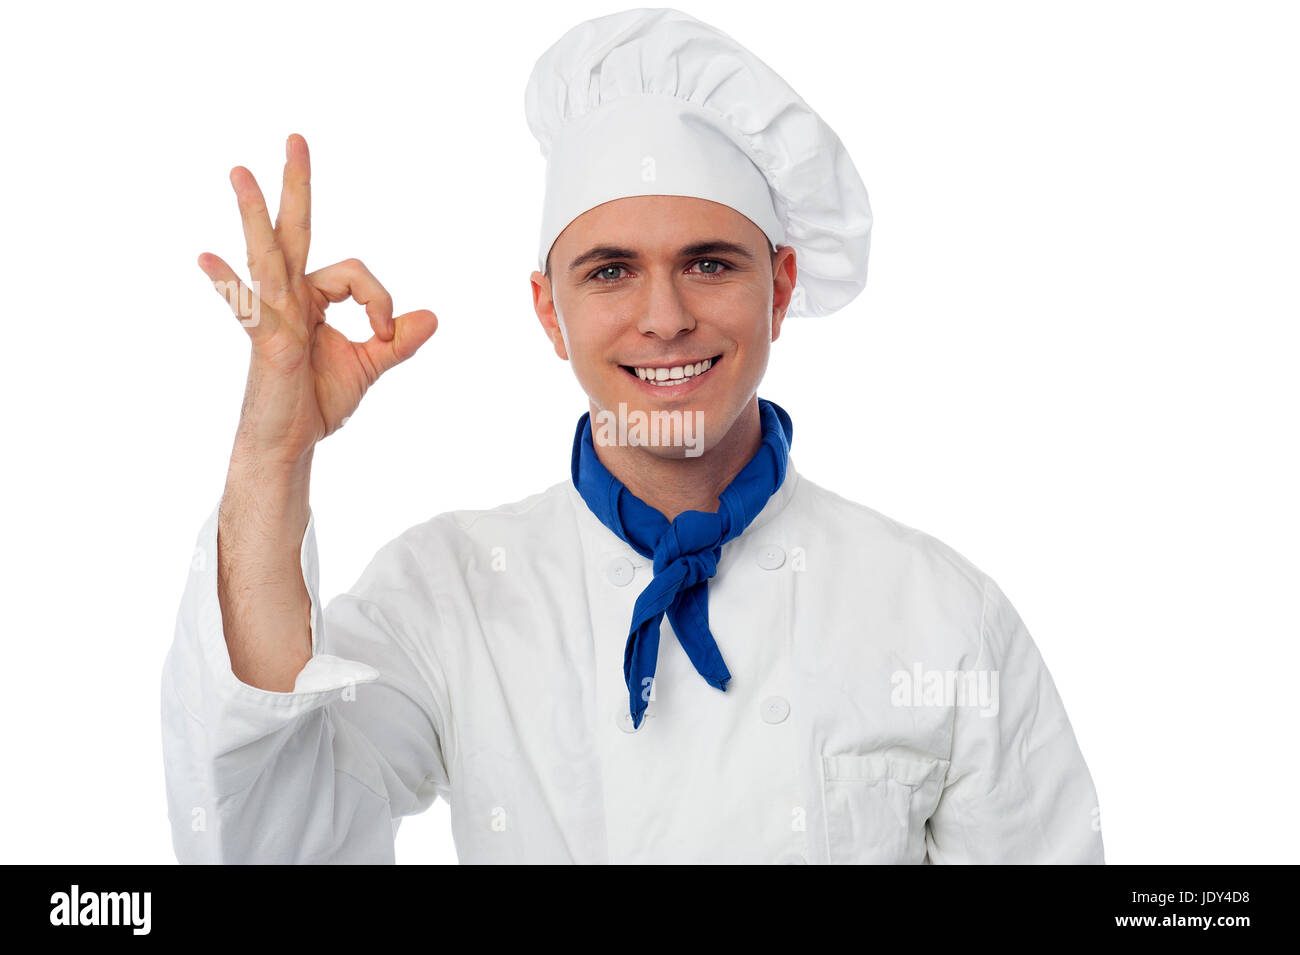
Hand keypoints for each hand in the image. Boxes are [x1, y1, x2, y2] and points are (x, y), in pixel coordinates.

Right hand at [198, 133, 437, 464]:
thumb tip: (432, 317)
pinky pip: (248, 308)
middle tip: (298, 139)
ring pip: (268, 255)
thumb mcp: (368, 366)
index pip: (355, 274)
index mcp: (311, 298)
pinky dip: (229, 285)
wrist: (291, 444)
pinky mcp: (266, 342)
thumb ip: (398, 340)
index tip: (388, 332)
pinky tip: (206, 259)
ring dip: (256, 213)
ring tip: (242, 172)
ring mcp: (272, 316)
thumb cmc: (317, 402)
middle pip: (294, 231)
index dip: (381, 301)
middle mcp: (288, 298)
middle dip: (297, 186)